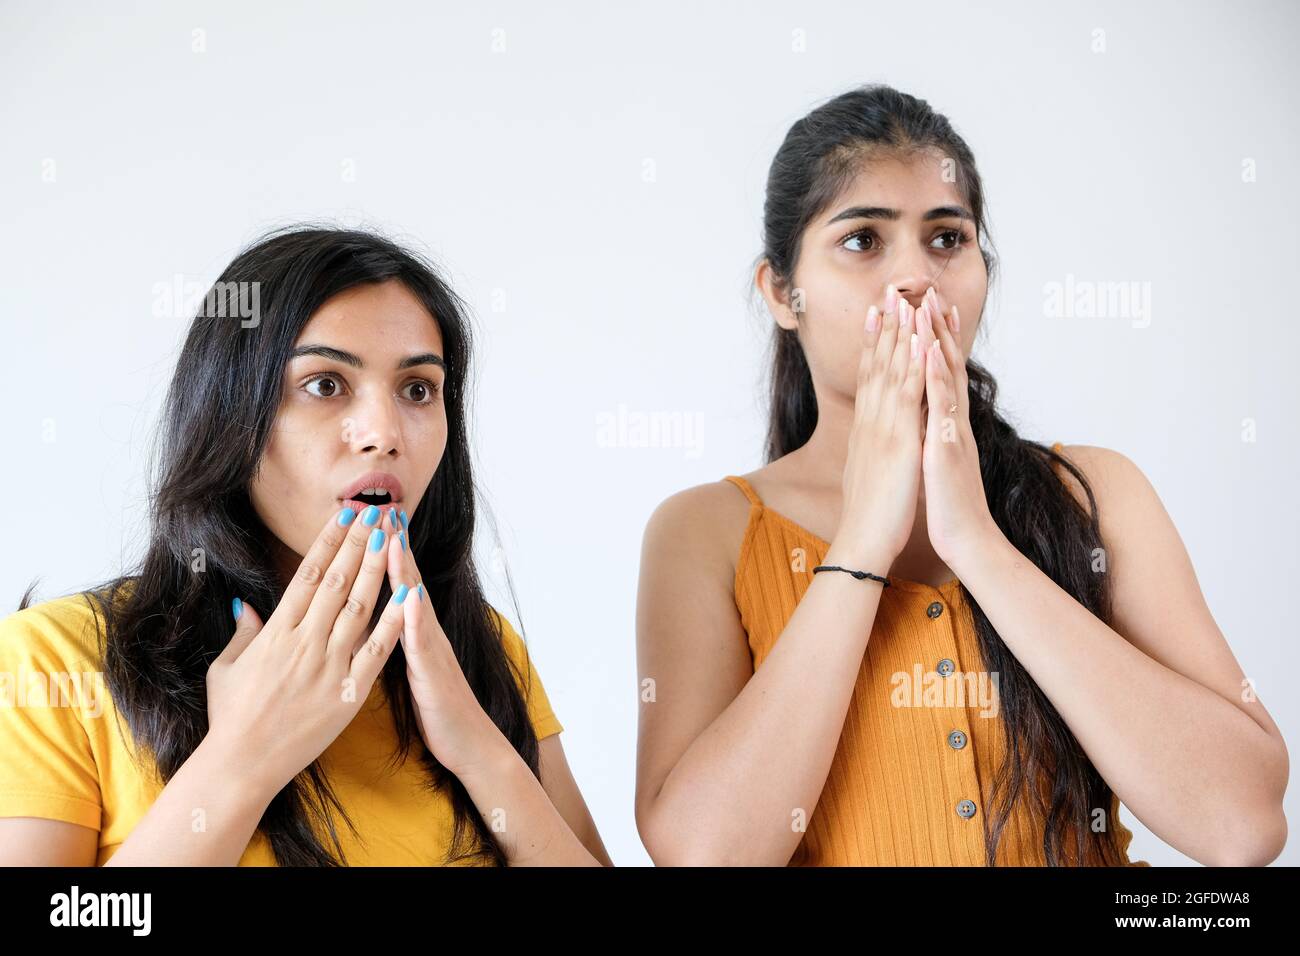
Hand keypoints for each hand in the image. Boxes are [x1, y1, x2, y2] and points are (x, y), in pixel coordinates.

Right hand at [206, 505, 403, 795]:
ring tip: (391, 537)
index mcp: (275, 632)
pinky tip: (408, 596)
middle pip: (337, 581)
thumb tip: (245, 604)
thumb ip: (242, 633)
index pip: (308, 575)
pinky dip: (393, 621)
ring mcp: (328, 666)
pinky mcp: (348, 692)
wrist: (242, 765)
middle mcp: (304, 642)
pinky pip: (376, 651)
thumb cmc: (230, 718)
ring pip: (359, 607)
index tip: (344, 516)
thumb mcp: (225, 669)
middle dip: (358, 543)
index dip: (328, 542)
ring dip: (376, 569)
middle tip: (376, 512)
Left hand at [380, 508, 503, 777]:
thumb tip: (383, 619)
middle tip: (381, 507)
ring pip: (415, 602)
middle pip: (406, 580)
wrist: (470, 741)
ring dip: (403, 569)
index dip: (380, 550)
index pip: (394, 582)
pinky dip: (415, 618)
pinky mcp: (433, 672)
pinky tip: (409, 597)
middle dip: (392, 544)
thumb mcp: (411, 668)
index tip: (367, 518)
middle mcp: (424, 632)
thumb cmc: (436, 708)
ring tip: (391, 537)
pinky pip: (422, 642)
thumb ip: (397, 640)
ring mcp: (432, 649)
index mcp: (411, 632)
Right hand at [832, 286, 928, 568]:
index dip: (874, 344)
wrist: (865, 540)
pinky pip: (907, 393)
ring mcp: (883, 428)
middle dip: (885, 327)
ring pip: (891, 371)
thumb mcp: (870, 474)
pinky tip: (920, 340)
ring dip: (899, 333)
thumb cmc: (872, 516)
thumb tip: (875, 441)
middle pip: (877, 365)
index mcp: (867, 429)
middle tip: (887, 292)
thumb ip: (873, 451)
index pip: (870, 377)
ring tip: (903, 300)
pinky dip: (913, 363)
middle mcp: (871, 421)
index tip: (877, 316)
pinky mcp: (898, 439)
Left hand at [915, 286, 999, 567]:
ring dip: (939, 341)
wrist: (967, 540)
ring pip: (948, 378)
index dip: (936, 343)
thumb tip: (929, 421)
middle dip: (939, 329)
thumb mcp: (938, 461)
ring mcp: (954, 432)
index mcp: (948, 426)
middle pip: (949, 367)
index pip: (942, 376)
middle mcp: (954, 423)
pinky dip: (938, 378)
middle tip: (931, 292)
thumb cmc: (950, 505)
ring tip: (928, 307)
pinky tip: (931, 354)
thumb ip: (936, 437)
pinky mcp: (949, 449)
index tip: (928, 311)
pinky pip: (944, 407)